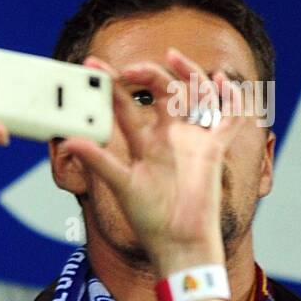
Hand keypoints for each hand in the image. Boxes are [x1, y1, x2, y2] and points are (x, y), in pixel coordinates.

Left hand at [60, 48, 244, 274]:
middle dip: (148, 74)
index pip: (125, 104)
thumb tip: (68, 141)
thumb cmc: (148, 218)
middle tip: (129, 68)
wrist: (177, 243)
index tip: (92, 64)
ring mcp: (192, 140)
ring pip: (194, 96)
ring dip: (189, 73)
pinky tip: (221, 82)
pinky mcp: (213, 150)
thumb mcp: (120, 185)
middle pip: (161, 91)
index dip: (111, 83)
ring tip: (173, 57)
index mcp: (143, 142)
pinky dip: (231, 100)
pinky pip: (228, 120)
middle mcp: (167, 136)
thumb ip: (98, 161)